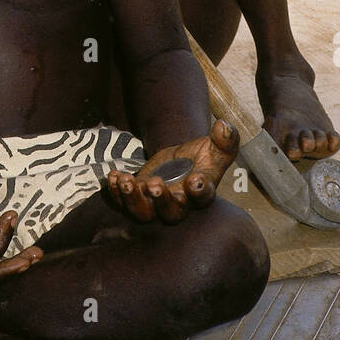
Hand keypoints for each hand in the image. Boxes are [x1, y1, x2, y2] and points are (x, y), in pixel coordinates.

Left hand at [105, 119, 238, 223]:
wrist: (183, 161)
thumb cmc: (203, 156)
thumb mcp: (217, 146)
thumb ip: (225, 139)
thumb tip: (224, 126)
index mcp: (200, 192)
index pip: (202, 197)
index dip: (198, 191)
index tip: (194, 180)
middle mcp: (179, 203)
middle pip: (171, 213)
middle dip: (161, 201)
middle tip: (155, 184)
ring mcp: (155, 203)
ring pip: (143, 212)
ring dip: (132, 199)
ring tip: (126, 180)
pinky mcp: (138, 197)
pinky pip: (124, 202)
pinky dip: (116, 192)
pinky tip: (113, 176)